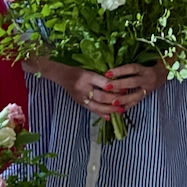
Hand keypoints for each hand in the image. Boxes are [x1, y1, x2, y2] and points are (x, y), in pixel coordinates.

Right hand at [36, 61, 165, 118]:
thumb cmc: (77, 70)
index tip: (125, 88)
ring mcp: (80, 96)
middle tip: (125, 101)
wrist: (61, 75)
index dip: (115, 87)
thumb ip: (102, 77)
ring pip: (97, 105)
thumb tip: (117, 84)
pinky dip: (101, 113)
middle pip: (102, 96)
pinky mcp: (79, 102)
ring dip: (110, 109)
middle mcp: (83, 87)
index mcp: (87, 76)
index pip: (104, 83)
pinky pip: (91, 109)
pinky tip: (109, 116)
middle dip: (115, 100)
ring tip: (120, 110)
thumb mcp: (89, 69)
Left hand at [101, 62, 167, 112]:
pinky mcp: (146, 96)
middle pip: (133, 82)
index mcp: (145, 69)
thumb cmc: (149, 66)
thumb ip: (128, 67)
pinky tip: (119, 110)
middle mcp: (147, 79)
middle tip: (107, 87)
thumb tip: (111, 70)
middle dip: (119, 84)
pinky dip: (127, 106)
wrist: (163, 74)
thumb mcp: (141, 64)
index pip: (132, 68)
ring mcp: (147, 89)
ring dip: (124, 99)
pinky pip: (136, 102)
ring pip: (136, 95)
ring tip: (113, 103)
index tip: (107, 73)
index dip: (120, 70)